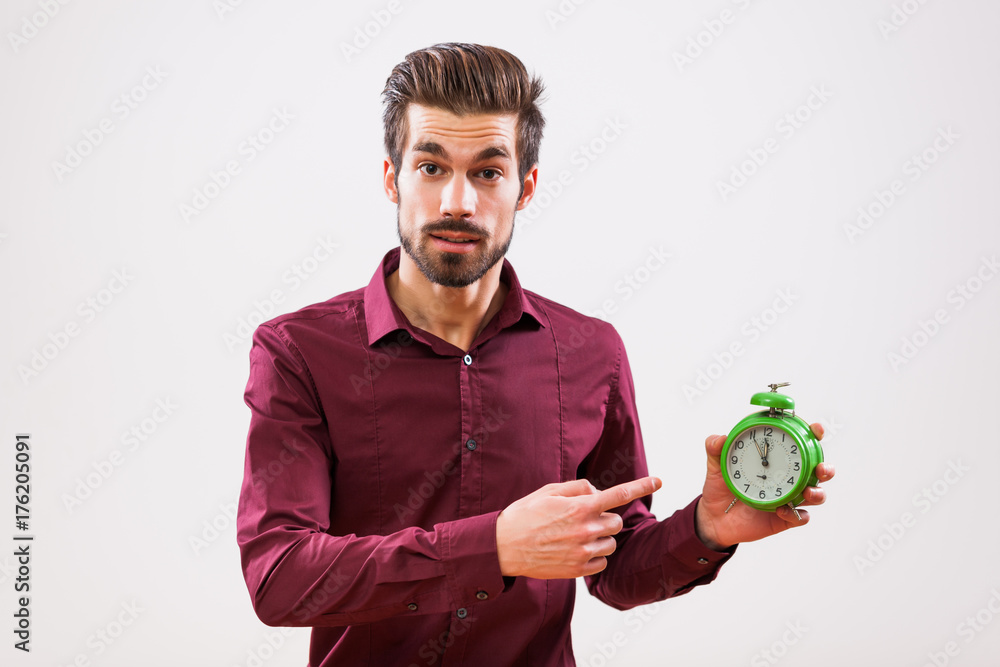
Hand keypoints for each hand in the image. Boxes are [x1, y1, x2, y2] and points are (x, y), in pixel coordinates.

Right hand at [496, 476, 661, 578]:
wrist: (504, 547)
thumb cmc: (525, 515)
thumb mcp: (548, 491)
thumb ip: (578, 488)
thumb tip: (597, 493)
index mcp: (580, 507)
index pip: (619, 494)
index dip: (641, 486)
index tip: (659, 480)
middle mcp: (585, 529)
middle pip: (616, 521)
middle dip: (605, 518)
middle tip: (582, 518)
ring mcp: (583, 552)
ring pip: (612, 543)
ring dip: (601, 537)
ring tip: (576, 535)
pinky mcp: (578, 569)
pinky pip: (602, 561)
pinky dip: (595, 555)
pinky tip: (574, 550)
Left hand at [695, 423, 834, 550]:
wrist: (714, 517)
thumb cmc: (720, 487)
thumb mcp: (716, 465)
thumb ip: (715, 448)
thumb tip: (720, 438)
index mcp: (776, 460)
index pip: (801, 444)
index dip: (813, 435)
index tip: (816, 430)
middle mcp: (787, 478)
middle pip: (818, 471)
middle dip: (826, 468)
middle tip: (820, 468)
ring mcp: (788, 498)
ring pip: (816, 495)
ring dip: (818, 493)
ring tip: (808, 492)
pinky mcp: (784, 518)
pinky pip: (799, 518)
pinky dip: (796, 514)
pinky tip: (783, 509)